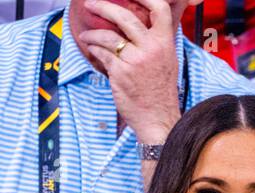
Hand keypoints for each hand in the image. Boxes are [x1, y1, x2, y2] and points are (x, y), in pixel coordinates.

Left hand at [80, 0, 180, 142]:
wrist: (158, 119)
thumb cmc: (161, 93)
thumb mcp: (167, 62)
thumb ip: (156, 42)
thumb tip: (142, 25)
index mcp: (166, 44)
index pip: (160, 10)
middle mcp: (151, 49)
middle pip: (125, 17)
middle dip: (103, 7)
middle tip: (91, 4)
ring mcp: (135, 60)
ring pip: (107, 36)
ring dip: (92, 33)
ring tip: (86, 35)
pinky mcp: (120, 73)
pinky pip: (102, 54)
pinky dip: (94, 49)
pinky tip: (92, 49)